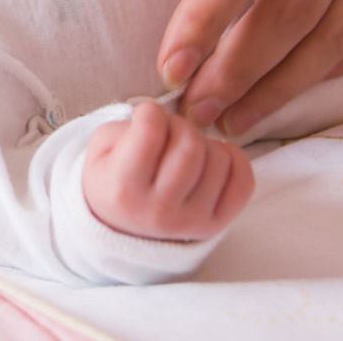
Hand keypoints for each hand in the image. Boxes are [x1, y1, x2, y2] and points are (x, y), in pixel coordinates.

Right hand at [82, 103, 253, 241]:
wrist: (123, 230)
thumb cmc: (112, 182)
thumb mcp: (99, 152)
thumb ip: (126, 127)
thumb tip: (166, 118)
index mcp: (124, 190)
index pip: (150, 132)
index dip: (149, 112)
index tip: (146, 116)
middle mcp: (159, 210)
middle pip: (190, 145)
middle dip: (181, 125)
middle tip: (169, 132)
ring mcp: (191, 221)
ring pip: (219, 159)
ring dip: (204, 143)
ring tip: (185, 151)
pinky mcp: (216, 225)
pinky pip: (243, 180)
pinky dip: (233, 159)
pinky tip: (211, 160)